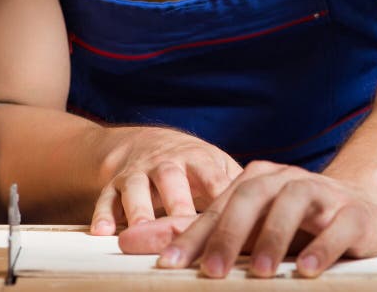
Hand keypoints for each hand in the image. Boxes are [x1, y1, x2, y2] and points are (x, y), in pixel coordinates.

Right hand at [90, 125, 241, 233]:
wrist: (145, 142)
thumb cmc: (194, 164)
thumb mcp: (217, 165)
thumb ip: (239, 185)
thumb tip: (273, 208)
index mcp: (197, 158)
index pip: (211, 174)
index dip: (220, 192)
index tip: (233, 215)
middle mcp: (166, 163)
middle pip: (171, 177)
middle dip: (177, 200)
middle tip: (185, 225)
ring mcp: (138, 173)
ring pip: (135, 186)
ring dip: (139, 208)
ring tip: (142, 230)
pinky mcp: (113, 184)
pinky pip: (105, 198)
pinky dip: (103, 214)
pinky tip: (102, 233)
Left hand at [119, 160, 376, 277]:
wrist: (362, 202)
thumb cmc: (295, 221)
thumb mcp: (251, 225)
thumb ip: (203, 233)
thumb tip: (132, 242)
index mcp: (258, 179)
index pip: (220, 206)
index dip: (195, 235)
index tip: (169, 266)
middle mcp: (286, 179)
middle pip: (252, 197)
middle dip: (229, 234)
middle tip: (212, 272)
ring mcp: (322, 192)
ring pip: (293, 204)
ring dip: (274, 238)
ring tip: (260, 272)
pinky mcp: (354, 213)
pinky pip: (338, 226)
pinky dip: (322, 247)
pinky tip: (308, 270)